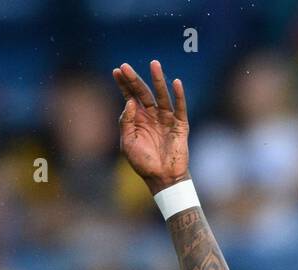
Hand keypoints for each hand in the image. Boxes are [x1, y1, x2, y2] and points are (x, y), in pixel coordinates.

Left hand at [112, 59, 189, 192]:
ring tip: (154, 64)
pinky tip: (175, 83)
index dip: (124, 84)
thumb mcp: (128, 142)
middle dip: (134, 79)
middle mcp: (152, 115)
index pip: (130, 97)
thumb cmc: (143, 162)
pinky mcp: (180, 124)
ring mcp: (166, 118)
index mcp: (138, 119)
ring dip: (157, 80)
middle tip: (126, 66)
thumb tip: (130, 101)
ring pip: (162, 95)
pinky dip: (179, 95)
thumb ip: (127, 122)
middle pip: (143, 92)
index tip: (117, 70)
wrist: (161, 178)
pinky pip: (180, 107)